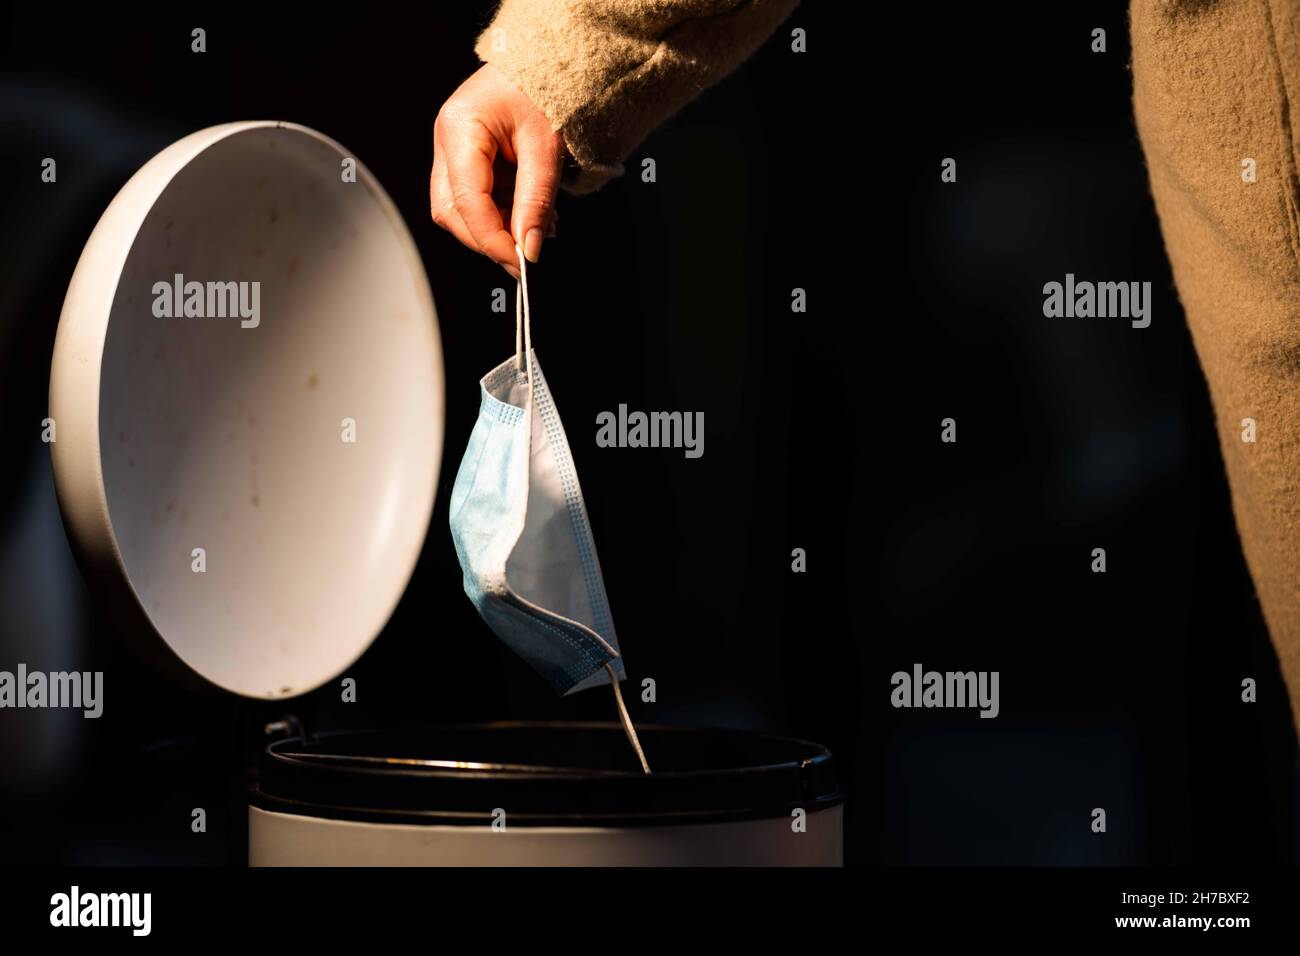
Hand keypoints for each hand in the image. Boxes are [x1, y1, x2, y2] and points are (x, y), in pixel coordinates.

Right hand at [431, 64, 563, 277]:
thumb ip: (536, 200)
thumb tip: (528, 248)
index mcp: (460, 127)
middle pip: (453, 210)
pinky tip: (533, 216)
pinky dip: (504, 214)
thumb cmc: (546, 86)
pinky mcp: (468, 156)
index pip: (467, 200)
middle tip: (528, 255)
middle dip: (489, 239)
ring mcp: (453, 148)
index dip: (492, 239)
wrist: (549, 59)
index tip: (521, 262)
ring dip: (499, 228)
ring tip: (542, 228)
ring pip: (462, 208)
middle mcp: (447, 139)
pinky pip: (477, 197)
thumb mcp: (547, 146)